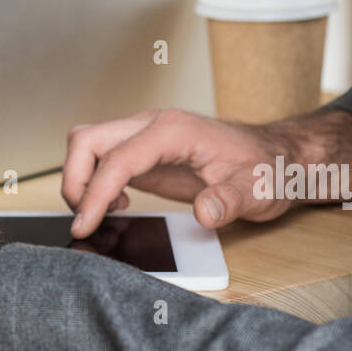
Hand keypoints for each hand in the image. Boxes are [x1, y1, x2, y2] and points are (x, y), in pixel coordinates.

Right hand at [62, 108, 292, 238]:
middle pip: (87, 139)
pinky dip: (96, 180)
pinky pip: (103, 157)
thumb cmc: (266, 167)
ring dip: (82, 178)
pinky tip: (119, 204)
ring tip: (102, 213)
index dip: (94, 193)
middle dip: (75, 180)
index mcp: (173, 130)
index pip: (116, 158)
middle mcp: (153, 125)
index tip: (85, 225)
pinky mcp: (145, 150)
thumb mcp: (256, 189)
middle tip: (86, 219)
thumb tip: (205, 212)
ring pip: (88, 144)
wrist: (277, 157)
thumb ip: (229, 199)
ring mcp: (146, 136)